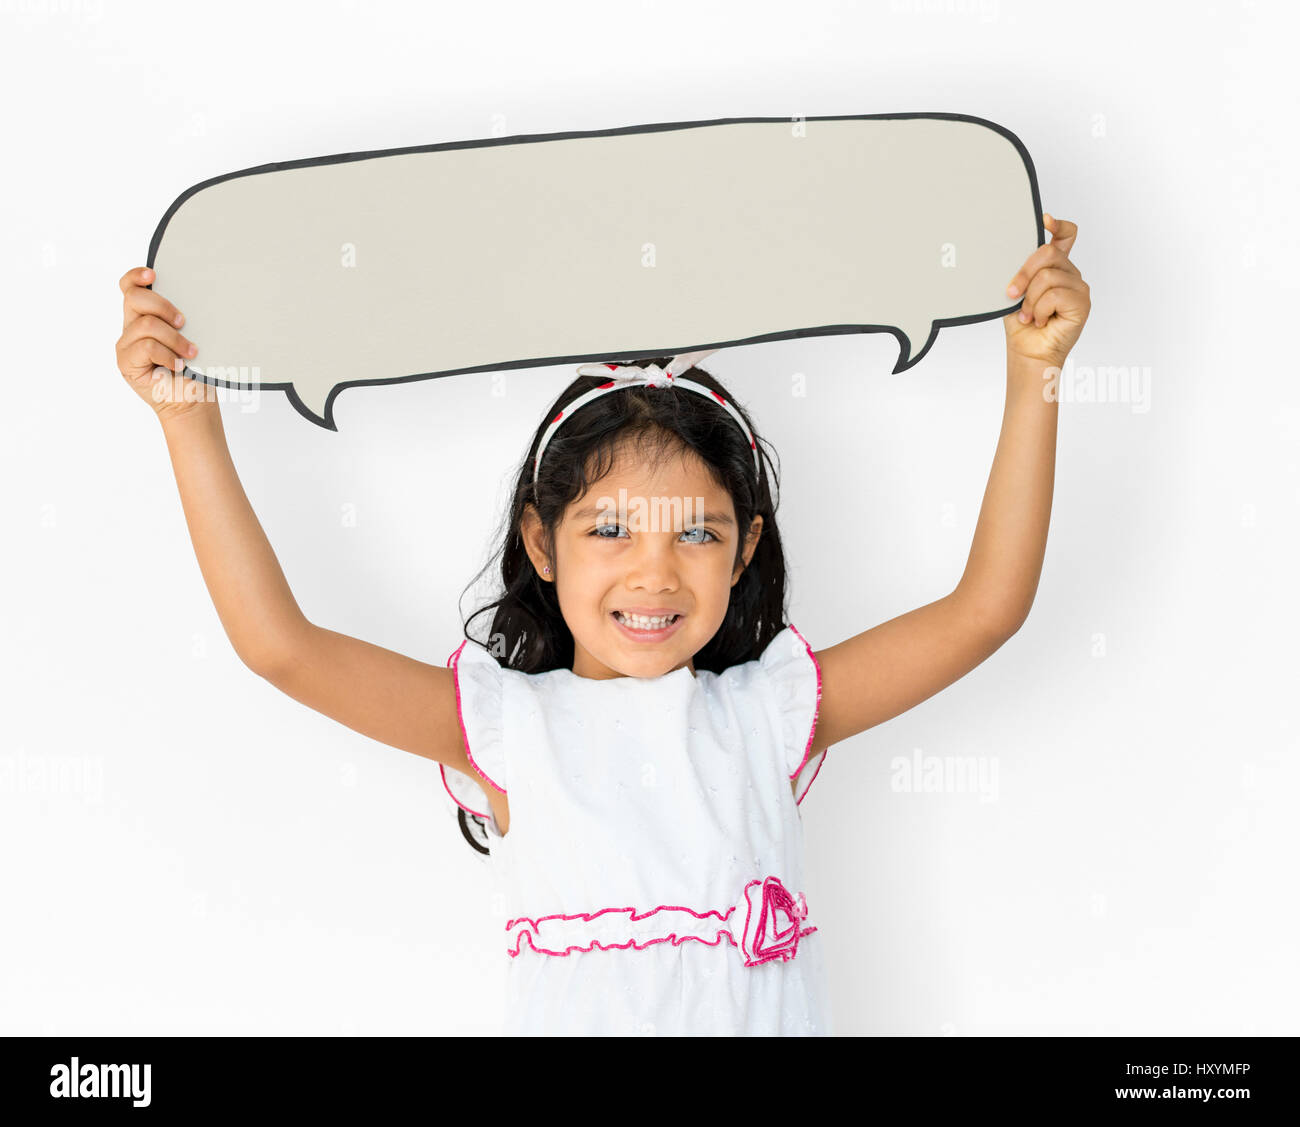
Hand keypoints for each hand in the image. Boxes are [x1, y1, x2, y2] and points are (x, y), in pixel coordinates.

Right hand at [116, 266, 216, 422]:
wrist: (193, 399)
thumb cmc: (195, 369)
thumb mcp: (192, 336)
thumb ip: (183, 318)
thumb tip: (198, 298)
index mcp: (144, 316)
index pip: (129, 287)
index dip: (136, 276)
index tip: (154, 274)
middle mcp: (131, 327)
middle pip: (135, 298)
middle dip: (163, 306)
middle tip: (183, 323)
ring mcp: (126, 344)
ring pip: (146, 324)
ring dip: (174, 338)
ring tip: (190, 353)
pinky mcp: (126, 362)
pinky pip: (147, 346)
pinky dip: (168, 354)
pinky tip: (178, 365)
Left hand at [1003, 213, 1090, 367]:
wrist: (1027, 351)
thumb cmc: (1021, 323)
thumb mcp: (1014, 290)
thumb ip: (1018, 271)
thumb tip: (1006, 255)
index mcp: (1054, 266)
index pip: (1066, 235)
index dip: (1058, 225)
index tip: (1044, 221)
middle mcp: (1069, 273)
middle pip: (1048, 253)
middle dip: (1023, 274)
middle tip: (1012, 294)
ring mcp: (1078, 287)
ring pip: (1048, 276)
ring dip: (1030, 299)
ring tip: (1028, 314)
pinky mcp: (1081, 302)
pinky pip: (1055, 295)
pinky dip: (1039, 309)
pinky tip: (1040, 320)